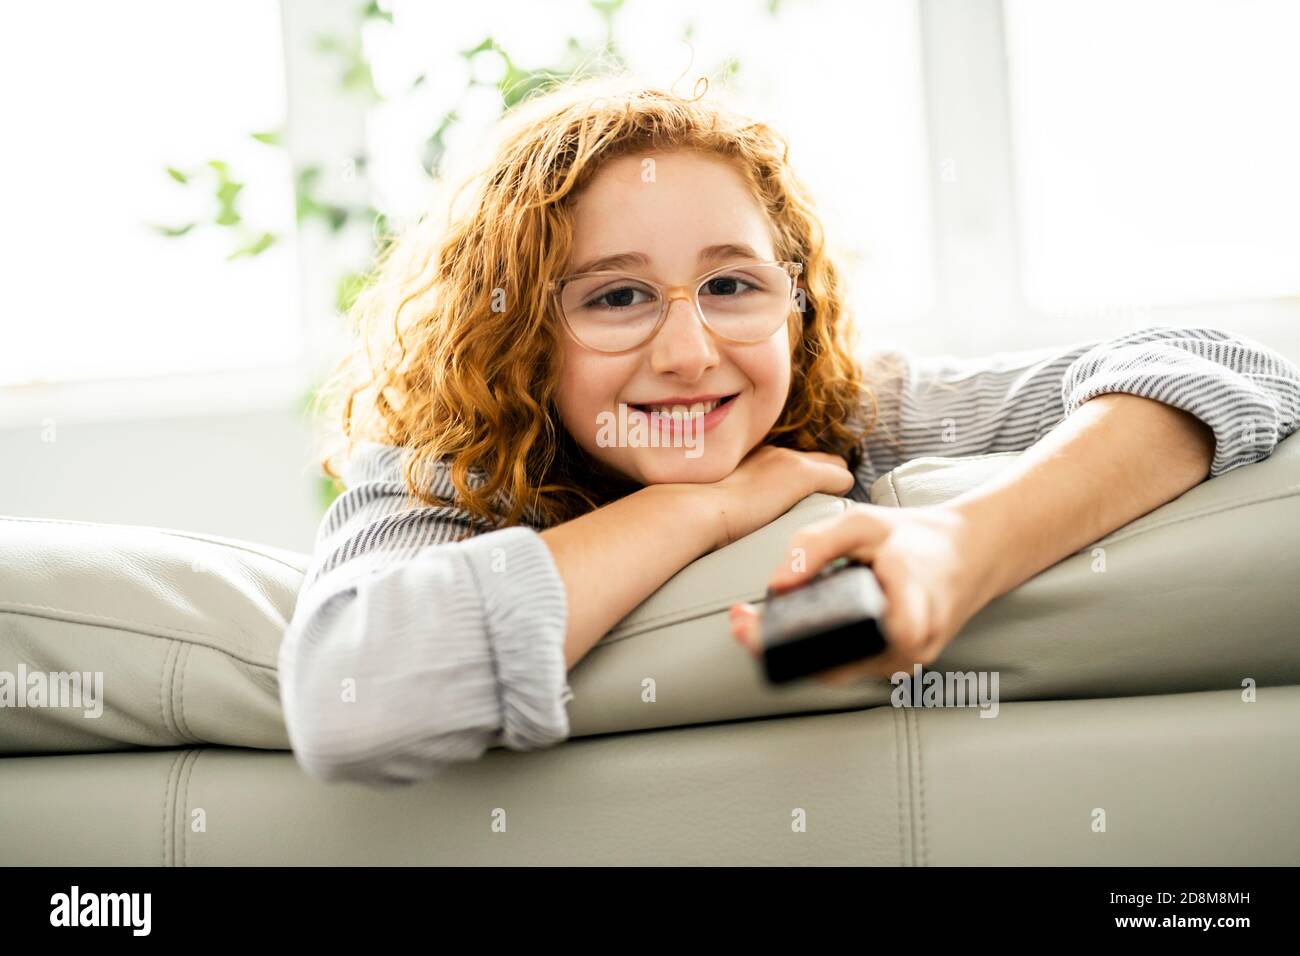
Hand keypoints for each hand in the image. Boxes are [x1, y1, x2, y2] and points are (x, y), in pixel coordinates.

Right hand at [702, 445, 854, 550]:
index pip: (793, 459)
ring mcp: (790, 461)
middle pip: (820, 458)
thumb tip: (727, 515)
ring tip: (827, 514)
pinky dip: (840, 493)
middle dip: (824, 480)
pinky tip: (832, 514)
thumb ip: (731, 497)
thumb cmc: (696, 513)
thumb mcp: (715, 498)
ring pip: (835, 466)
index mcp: (754, 457)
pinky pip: (842, 478)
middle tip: (819, 508)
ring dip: (831, 489)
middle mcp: (775, 452)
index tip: (797, 501)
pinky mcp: (802, 474)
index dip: (800, 479)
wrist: (696, 508)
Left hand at [729, 503, 993, 683]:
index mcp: (906, 610)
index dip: (786, 641)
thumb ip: (816, 546)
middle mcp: (908, 648)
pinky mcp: (898, 664)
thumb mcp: (863, 523)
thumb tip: (775, 586)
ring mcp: (905, 662)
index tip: (748, 626)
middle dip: (778, 649)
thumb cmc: (915, 537)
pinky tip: (790, 631)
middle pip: (829, 666)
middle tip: (740, 623)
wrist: (969, 553)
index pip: (841, 644)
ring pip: (837, 670)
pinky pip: (850, 665)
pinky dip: (819, 651)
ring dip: (794, 652)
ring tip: (756, 624)